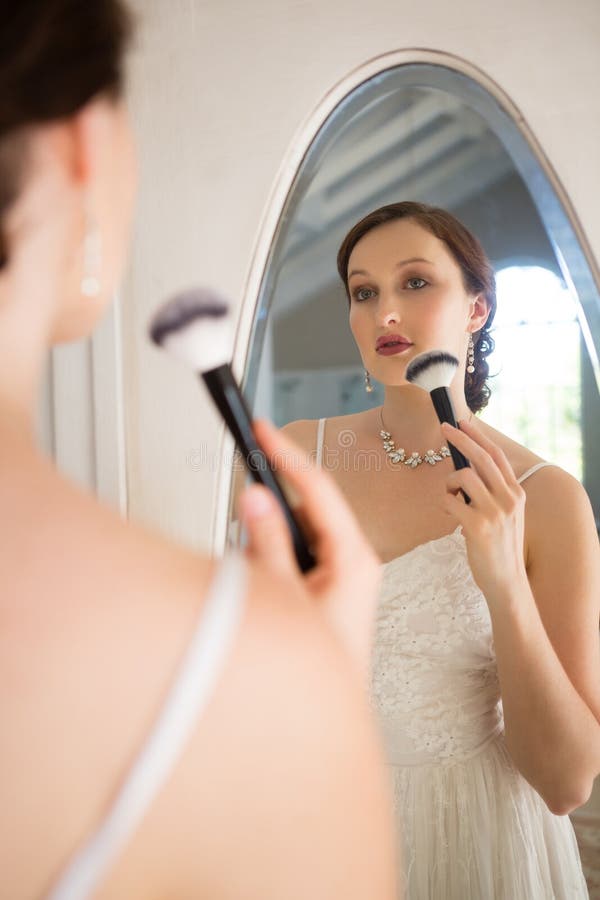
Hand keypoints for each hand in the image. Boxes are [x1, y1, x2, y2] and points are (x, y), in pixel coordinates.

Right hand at [237, 418, 381, 675]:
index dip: (287, 455)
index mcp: (354, 557)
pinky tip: (263, 593)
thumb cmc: (321, 667)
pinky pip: (292, 561)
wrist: (328, 719)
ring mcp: (339, 575)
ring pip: (294, 537)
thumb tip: (254, 497)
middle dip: (269, 517)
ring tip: (256, 583)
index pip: (317, 489)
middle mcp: (352, 560)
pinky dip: (270, 568)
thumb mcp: (285, 597)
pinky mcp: (325, 590)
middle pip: (304, 511)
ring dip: (266, 550)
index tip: (264, 430)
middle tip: (246, 534)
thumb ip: (267, 543)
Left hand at [441, 418, 527, 604]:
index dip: (478, 436)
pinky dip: (444, 504)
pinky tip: (450, 515)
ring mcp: (494, 512)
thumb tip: (468, 470)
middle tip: (444, 428)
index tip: (463, 423)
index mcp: (516, 493)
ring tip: (451, 499)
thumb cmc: (500, 547)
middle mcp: (508, 499)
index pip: (496, 456)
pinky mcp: (478, 526)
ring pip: (463, 477)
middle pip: (481, 458)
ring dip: (450, 484)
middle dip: (460, 439)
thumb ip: (495, 493)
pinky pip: (450, 501)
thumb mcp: (507, 515)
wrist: (507, 581)